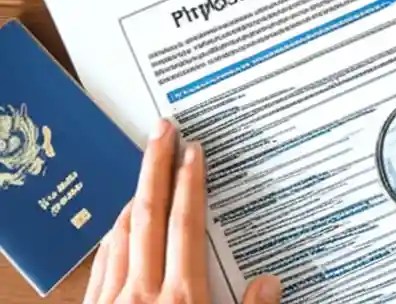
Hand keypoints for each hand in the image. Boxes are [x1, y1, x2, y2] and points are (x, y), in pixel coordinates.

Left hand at [83, 119, 280, 303]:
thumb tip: (270, 283)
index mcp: (183, 298)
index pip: (185, 226)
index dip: (190, 184)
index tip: (192, 151)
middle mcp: (144, 293)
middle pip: (149, 216)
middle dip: (155, 168)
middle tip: (162, 131)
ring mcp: (113, 303)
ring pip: (121, 236)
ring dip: (134, 198)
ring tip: (146, 173)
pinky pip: (101, 264)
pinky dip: (112, 237)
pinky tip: (118, 228)